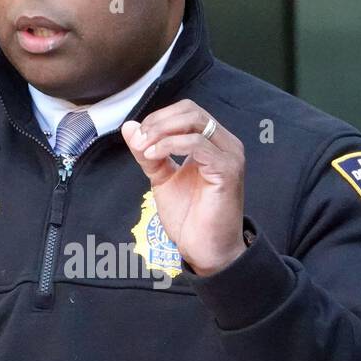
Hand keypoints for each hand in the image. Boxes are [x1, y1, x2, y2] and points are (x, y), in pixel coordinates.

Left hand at [121, 102, 245, 275]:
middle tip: (139, 140)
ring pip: (194, 122)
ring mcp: (229, 155)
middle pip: (191, 111)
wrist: (206, 249)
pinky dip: (170, 145)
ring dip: (161, 132)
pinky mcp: (227, 169)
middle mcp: (225, 144)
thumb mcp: (162, 178)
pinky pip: (197, 144)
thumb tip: (130, 127)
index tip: (138, 136)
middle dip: (159, 122)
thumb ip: (149, 153)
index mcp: (213, 143)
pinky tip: (154, 156)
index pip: (187, 111)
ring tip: (143, 149)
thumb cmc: (191, 218)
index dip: (159, 117)